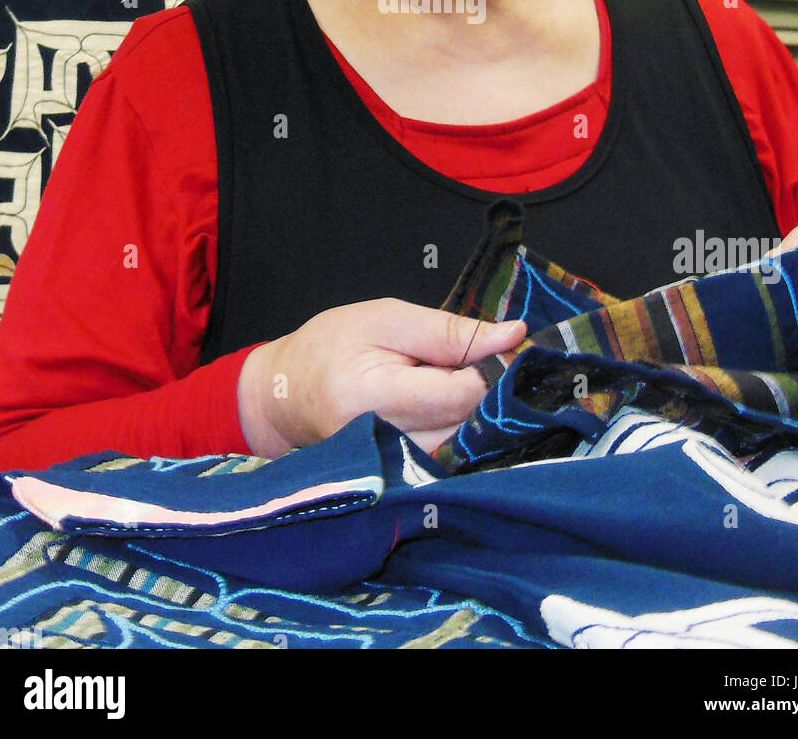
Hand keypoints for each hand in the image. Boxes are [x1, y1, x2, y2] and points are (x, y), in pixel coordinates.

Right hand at [237, 298, 526, 455]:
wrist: (284, 395)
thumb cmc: (331, 344)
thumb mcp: (387, 318)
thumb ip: (449, 331)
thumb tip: (513, 335)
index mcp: (373, 396)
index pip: (460, 394)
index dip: (491, 369)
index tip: (502, 348)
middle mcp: (382, 444)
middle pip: (466, 423)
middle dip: (485, 391)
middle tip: (479, 360)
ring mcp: (391, 469)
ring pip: (462, 444)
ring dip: (473, 413)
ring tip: (454, 381)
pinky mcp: (399, 478)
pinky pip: (447, 456)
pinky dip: (457, 430)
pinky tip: (448, 407)